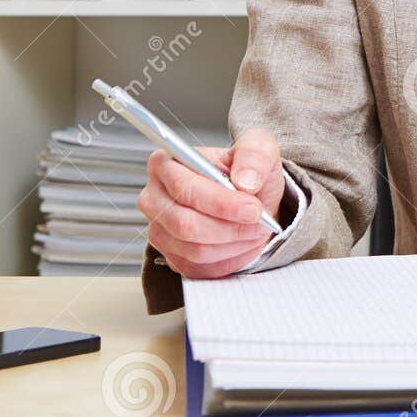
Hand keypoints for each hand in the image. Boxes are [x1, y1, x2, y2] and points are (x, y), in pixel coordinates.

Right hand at [137, 127, 285, 278]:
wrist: (250, 200)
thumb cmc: (247, 172)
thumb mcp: (259, 149)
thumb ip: (254, 155)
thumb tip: (245, 180)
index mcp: (167, 163)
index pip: (186, 189)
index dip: (222, 203)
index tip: (253, 209)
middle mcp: (154, 197)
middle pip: (185, 225)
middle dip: (231, 228)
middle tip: (261, 223)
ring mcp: (159, 230)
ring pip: (195, 250)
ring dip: (234, 244)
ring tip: (257, 231)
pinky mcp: (171, 256)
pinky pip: (199, 268)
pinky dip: (230, 259)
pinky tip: (245, 243)